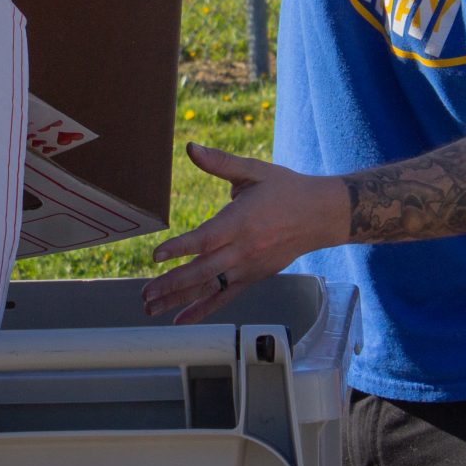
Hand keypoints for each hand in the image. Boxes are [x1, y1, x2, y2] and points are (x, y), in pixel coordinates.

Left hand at [141, 142, 350, 323]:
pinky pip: (225, 297)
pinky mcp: (253, 278)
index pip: (206, 239)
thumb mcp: (254, 170)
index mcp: (240, 221)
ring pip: (210, 287)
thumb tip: (191, 147)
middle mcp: (243, 249)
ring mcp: (248, 267)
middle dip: (171, 284)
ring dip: (179, 299)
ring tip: (151, 307)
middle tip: (145, 294)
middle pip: (203, 271)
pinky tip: (181, 318)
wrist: (320, 215)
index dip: (180, 248)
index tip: (156, 255)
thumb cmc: (285, 189)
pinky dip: (203, 309)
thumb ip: (220, 162)